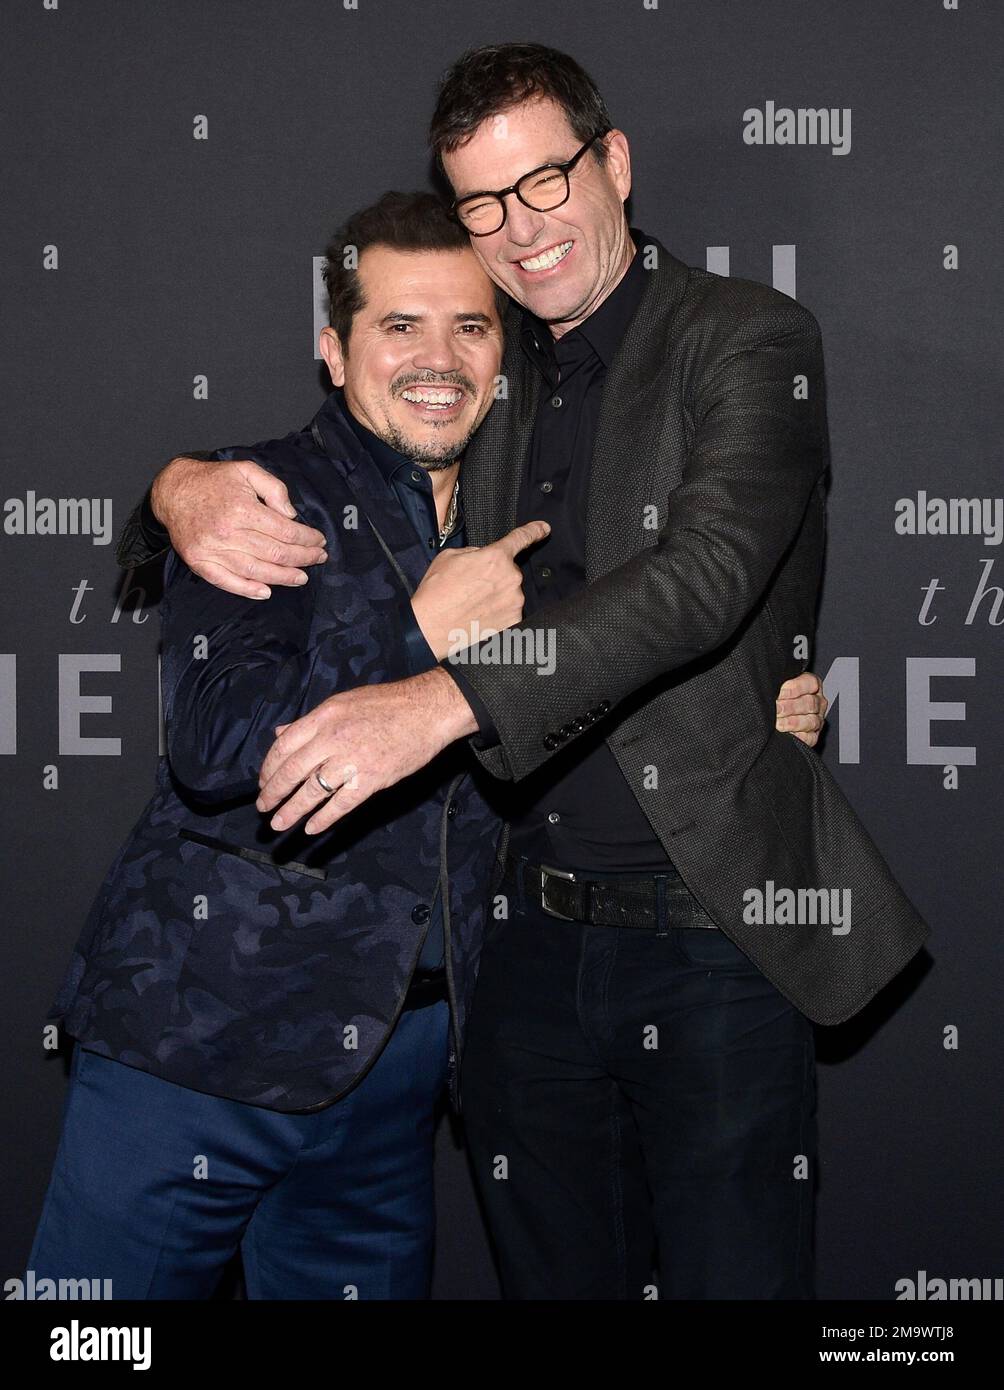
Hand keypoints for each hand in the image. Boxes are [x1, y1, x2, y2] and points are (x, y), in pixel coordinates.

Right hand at [152, 456, 327, 598]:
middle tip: (318, 558)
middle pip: (275, 553)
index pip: (285, 531)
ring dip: (283, 577)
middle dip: (302, 558)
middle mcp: (228, 532)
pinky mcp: (200, 562)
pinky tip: (266, 591)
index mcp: (242, 509)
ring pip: (256, 571)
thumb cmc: (212, 480)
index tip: (319, 540)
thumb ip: (273, 488)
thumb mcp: (246, 469)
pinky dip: (247, 589)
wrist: (173, 491)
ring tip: (301, 577)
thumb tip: (291, 514)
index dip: (306, 538)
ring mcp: (213, 550)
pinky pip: (227, 582)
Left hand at [257, 668, 477, 833]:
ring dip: (292, 810)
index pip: (284, 746)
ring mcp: (352, 760)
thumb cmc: (387, 703)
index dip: (269, 768)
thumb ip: (311, 721)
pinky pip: (341, 804)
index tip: (264, 781)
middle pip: (292, 771)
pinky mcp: (371, 779)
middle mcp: (332, 738)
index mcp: (323, 717)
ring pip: (312, 791)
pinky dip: (324, 818)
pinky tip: (312, 828)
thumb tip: (281, 733)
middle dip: (274, 792)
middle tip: (264, 807)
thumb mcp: (343, 702)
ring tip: (279, 824)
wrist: (427, 710)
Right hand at [411, 520, 549, 658]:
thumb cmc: (436, 592)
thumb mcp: (449, 557)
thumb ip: (475, 552)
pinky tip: (480, 617)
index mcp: (495, 557)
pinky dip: (498, 613)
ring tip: (473, 605)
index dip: (534, 531)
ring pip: (510, 593)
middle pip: (510, 571)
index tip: (544, 528)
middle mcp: (511, 578)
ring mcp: (514, 602)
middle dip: (495, 576)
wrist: (430, 628)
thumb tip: (483, 557)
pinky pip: (510, 612)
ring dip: (496, 596)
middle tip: (472, 588)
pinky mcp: (513, 622)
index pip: (521, 538)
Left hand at [775, 671, 827, 746]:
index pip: (811, 683)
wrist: (772, 722)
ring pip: (811, 721)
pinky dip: (797, 736)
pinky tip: (786, 734)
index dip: (796, 688)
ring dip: (792, 722)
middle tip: (777, 709)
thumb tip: (771, 687)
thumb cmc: (776, 700)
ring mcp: (816, 720)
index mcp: (811, 685)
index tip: (780, 693)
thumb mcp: (778, 689)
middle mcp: (817, 702)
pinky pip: (809, 737)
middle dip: (790, 706)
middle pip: (810, 703)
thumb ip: (778, 687)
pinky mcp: (812, 736)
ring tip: (778, 723)